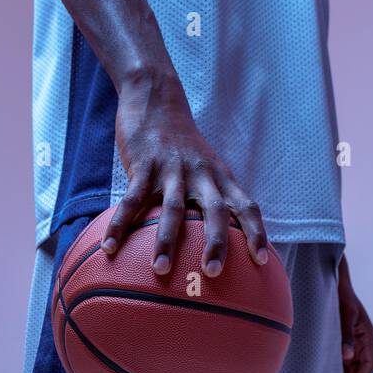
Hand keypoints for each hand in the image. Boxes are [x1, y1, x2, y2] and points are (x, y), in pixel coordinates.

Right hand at [101, 68, 268, 276]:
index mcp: (220, 178)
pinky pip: (131, 200)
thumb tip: (219, 243)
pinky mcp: (144, 166)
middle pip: (215, 211)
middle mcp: (201, 175)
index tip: (262, 261)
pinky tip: (110, 247)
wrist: (156, 99)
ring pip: (172, 209)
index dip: (256, 233)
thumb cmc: (183, 145)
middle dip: (216, 243)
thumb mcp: (206, 167)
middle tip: (212, 272)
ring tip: (160, 269)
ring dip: (166, 241)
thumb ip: (214, 198)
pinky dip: (120, 225)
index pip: (246, 206)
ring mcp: (172, 170)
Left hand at [337, 254, 372, 372]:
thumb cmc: (341, 298)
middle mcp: (364, 344)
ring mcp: (355, 345)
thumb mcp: (345, 315)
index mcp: (368, 338)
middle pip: (361, 372)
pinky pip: (345, 365)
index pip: (368, 365)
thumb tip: (348, 357)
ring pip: (353, 371)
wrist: (336, 285)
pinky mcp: (346, 345)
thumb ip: (346, 336)